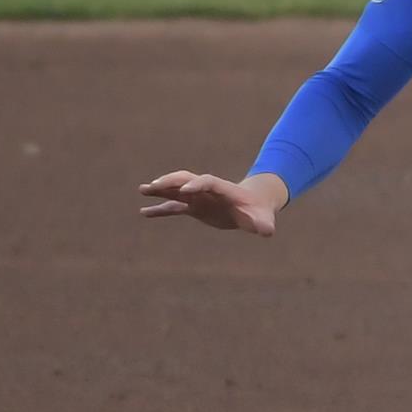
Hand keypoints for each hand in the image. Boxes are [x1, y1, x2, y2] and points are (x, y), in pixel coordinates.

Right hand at [138, 171, 286, 236]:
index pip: (208, 182)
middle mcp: (208, 191)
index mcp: (224, 190)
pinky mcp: (194, 208)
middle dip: (171, 182)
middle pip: (186, 180)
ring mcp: (199, 198)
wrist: (254, 207)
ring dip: (161, 190)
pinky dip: (160, 209)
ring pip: (176, 191)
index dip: (196, 186)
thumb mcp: (264, 220)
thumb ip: (264, 224)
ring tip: (143, 190)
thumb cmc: (260, 213)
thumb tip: (268, 231)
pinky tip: (144, 212)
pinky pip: (174, 207)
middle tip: (155, 186)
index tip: (184, 192)